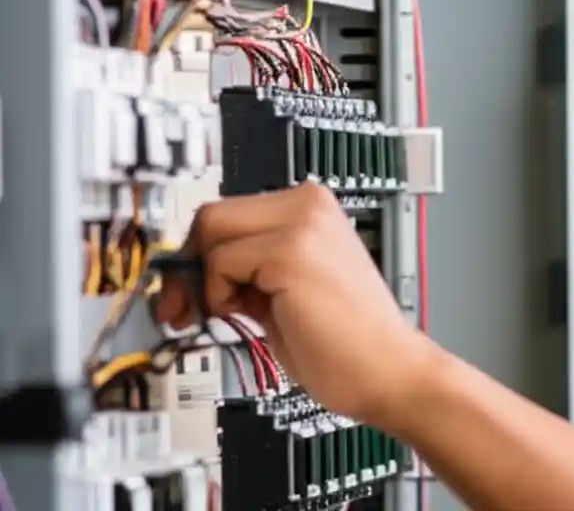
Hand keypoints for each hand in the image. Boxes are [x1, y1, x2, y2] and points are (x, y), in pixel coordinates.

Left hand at [155, 183, 431, 426]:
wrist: (386, 371)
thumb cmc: (343, 342)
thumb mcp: (284, 288)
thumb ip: (247, 267)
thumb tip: (188, 270)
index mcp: (311, 208)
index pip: (228, 212)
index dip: (198, 254)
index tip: (187, 292)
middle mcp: (309, 204)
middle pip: (211, 216)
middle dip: (188, 265)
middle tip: (184, 309)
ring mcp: (302, 223)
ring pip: (211, 232)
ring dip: (207, 281)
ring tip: (231, 314)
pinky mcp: (290, 251)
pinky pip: (221, 262)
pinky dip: (221, 295)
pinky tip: (254, 315)